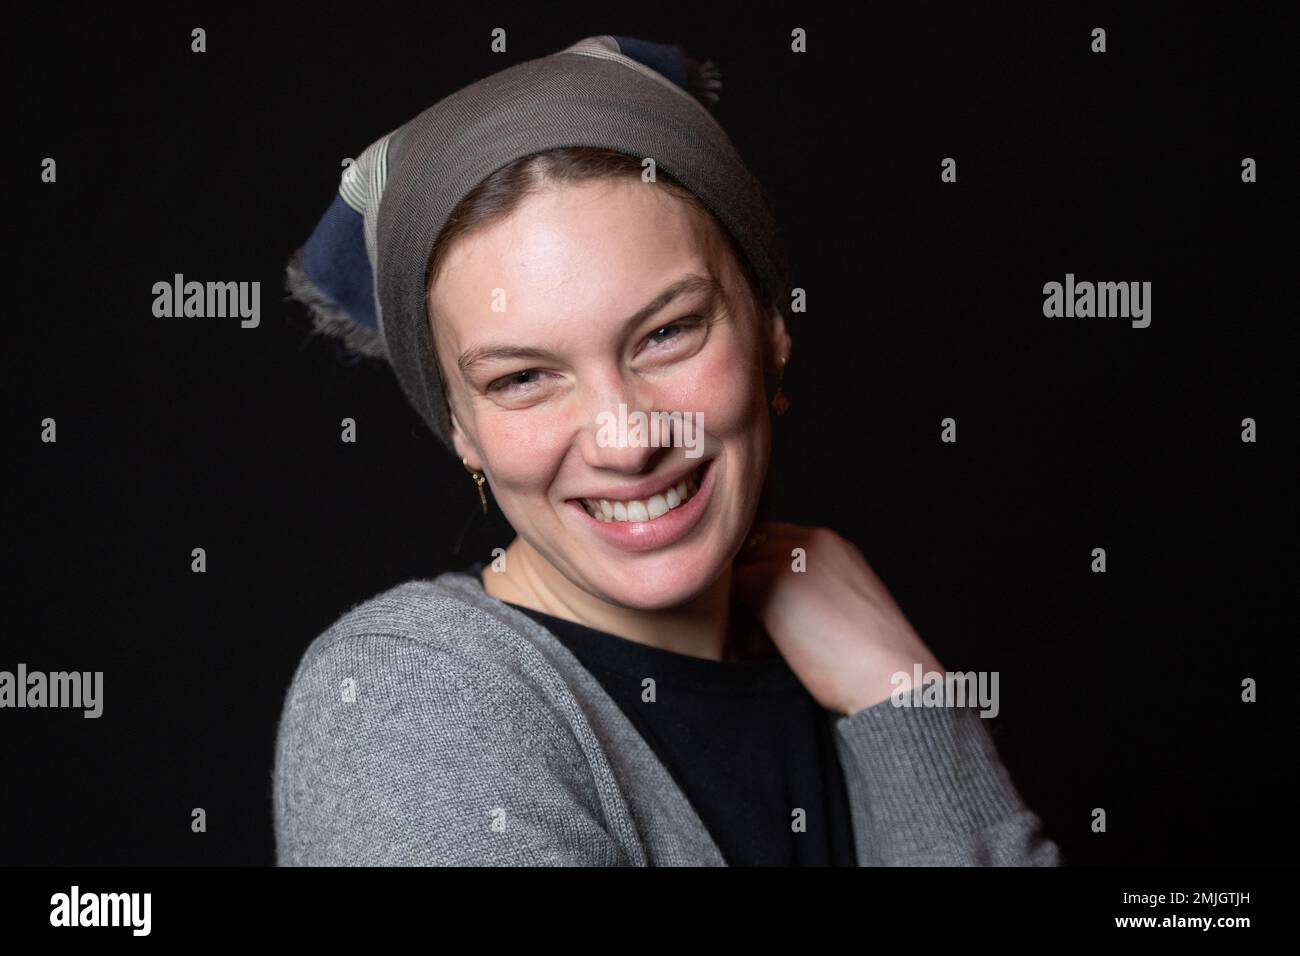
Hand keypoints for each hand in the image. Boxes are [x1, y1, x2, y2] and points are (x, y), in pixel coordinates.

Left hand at [731, 521, 943, 715]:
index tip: (766, 612)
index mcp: (835, 546)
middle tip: (762, 634)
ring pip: (740, 571)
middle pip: (752, 550)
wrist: (890, 678)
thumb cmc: (870, 660)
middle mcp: (815, 541)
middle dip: (748, 586)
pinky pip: (733, 592)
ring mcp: (793, 556)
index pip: (774, 540)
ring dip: (744, 607)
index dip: (761, 573)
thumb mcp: (844, 607)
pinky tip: (766, 651)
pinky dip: (742, 625)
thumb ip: (812, 590)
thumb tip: (768, 604)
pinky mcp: (772, 578)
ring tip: (767, 646)